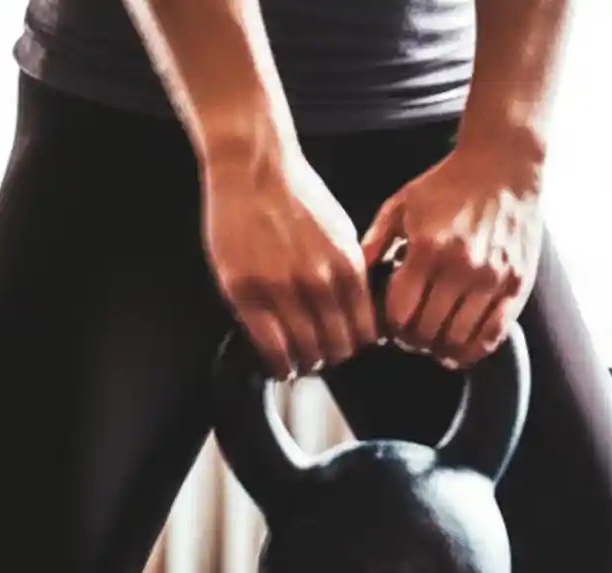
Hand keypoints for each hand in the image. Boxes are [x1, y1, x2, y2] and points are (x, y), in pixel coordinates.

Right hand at [203, 152, 377, 378]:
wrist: (254, 168)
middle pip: (337, 347)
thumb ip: (349, 271)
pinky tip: (278, 365)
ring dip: (304, 364)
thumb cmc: (296, 196)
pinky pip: (270, 347)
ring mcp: (281, 289)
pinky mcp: (246, 292)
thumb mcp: (340, 232)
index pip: (365, 331)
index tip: (344, 347)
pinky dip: (278, 364)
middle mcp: (320, 282)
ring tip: (297, 363)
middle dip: (330, 358)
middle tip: (319, 357)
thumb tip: (358, 310)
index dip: (354, 346)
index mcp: (348, 267)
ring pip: (305, 352)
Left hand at [361, 139, 543, 368]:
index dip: (390, 328)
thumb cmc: (449, 185)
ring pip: (459, 341)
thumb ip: (374, 241)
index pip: (400, 313)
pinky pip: (493, 335)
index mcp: (427, 249)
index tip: (390, 325)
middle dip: (412, 341)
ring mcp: (491, 279)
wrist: (504, 166)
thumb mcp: (402, 204)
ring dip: (441, 349)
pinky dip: (473, 350)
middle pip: (427, 332)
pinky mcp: (516, 285)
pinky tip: (460, 349)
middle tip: (410, 336)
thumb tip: (352, 276)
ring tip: (434, 343)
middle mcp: (460, 268)